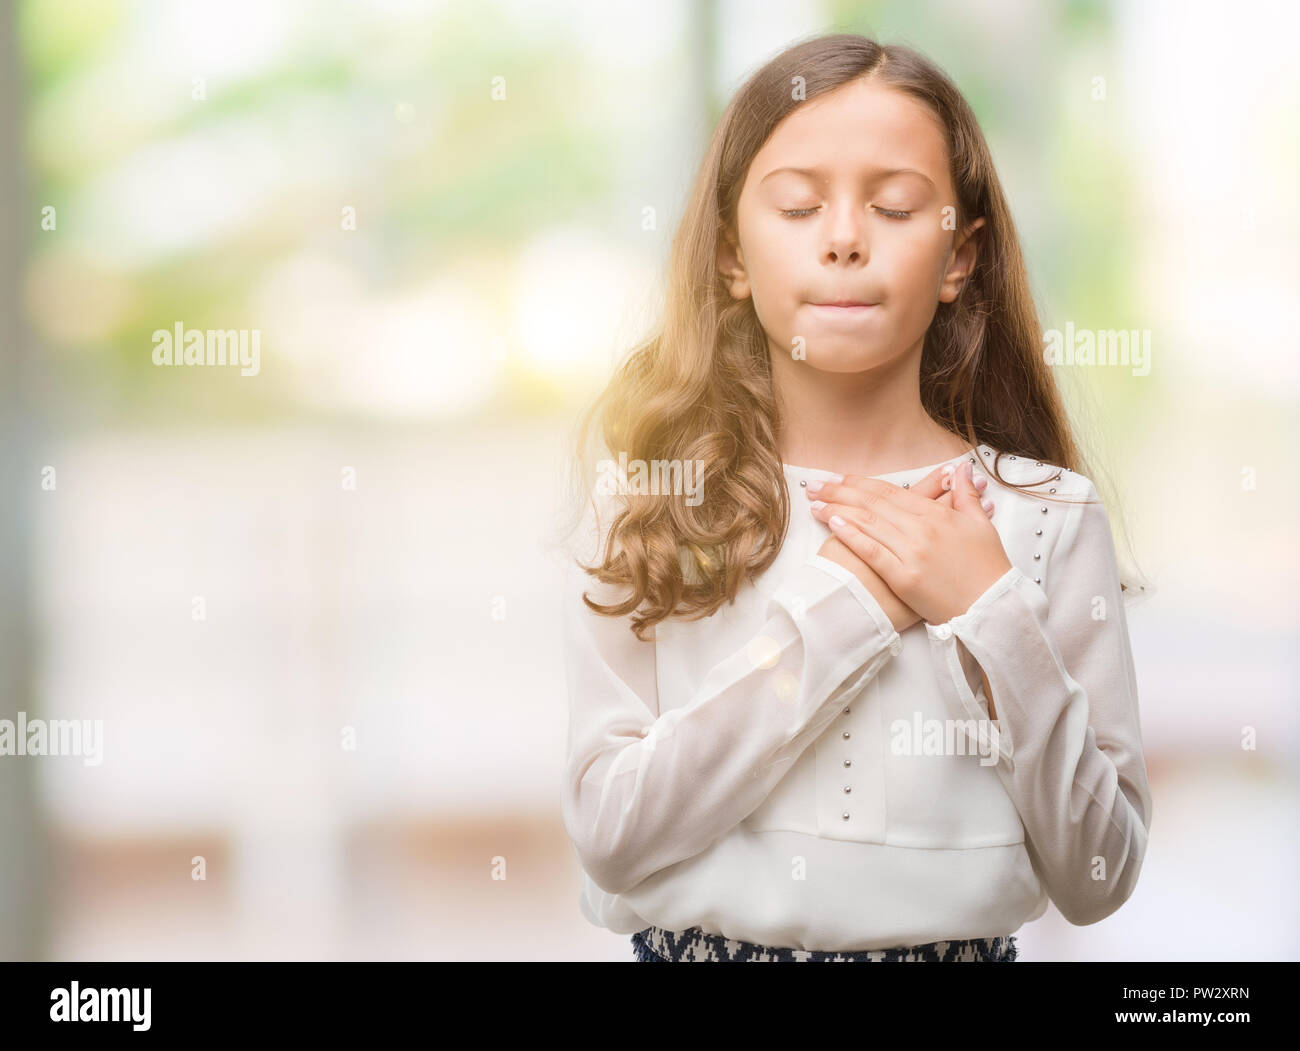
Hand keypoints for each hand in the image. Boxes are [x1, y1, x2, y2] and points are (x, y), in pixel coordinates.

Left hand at [811, 459, 994, 631]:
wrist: (993, 607)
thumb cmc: (987, 569)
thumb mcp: (980, 525)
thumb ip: (966, 495)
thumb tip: (961, 468)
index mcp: (937, 515)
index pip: (892, 492)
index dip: (862, 483)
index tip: (839, 478)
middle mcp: (921, 530)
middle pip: (873, 503)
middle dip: (840, 492)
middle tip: (815, 485)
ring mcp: (912, 553)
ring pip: (868, 523)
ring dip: (838, 510)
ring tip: (815, 502)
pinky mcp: (904, 578)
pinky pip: (872, 552)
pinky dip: (852, 536)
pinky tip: (833, 524)